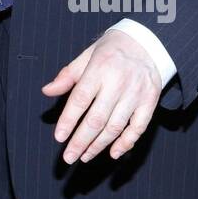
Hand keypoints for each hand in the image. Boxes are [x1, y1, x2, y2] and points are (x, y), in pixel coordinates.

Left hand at [41, 30, 162, 163]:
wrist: (148, 41)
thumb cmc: (113, 49)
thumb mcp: (87, 55)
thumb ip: (68, 75)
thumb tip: (47, 91)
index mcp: (99, 69)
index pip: (80, 99)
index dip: (69, 121)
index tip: (59, 137)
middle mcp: (118, 82)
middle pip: (97, 119)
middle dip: (81, 141)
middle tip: (69, 157)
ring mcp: (136, 93)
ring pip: (115, 127)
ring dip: (99, 145)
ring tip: (85, 156)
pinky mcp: (150, 101)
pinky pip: (138, 128)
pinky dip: (126, 143)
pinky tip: (113, 153)